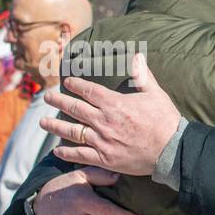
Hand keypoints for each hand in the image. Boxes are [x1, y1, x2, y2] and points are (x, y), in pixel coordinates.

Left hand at [41, 54, 180, 175]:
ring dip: (55, 126)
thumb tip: (137, 56)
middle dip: (58, 101)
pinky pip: (80, 155)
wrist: (171, 150)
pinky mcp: (105, 159)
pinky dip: (67, 153)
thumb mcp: (155, 93)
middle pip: (74, 109)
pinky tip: (57, 150)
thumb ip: (142, 75)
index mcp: (114, 104)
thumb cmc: (165, 121)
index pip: (88, 91)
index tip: (66, 81)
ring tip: (42, 122)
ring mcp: (102, 141)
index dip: (75, 85)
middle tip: (47, 97)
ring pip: (72, 132)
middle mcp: (104, 121)